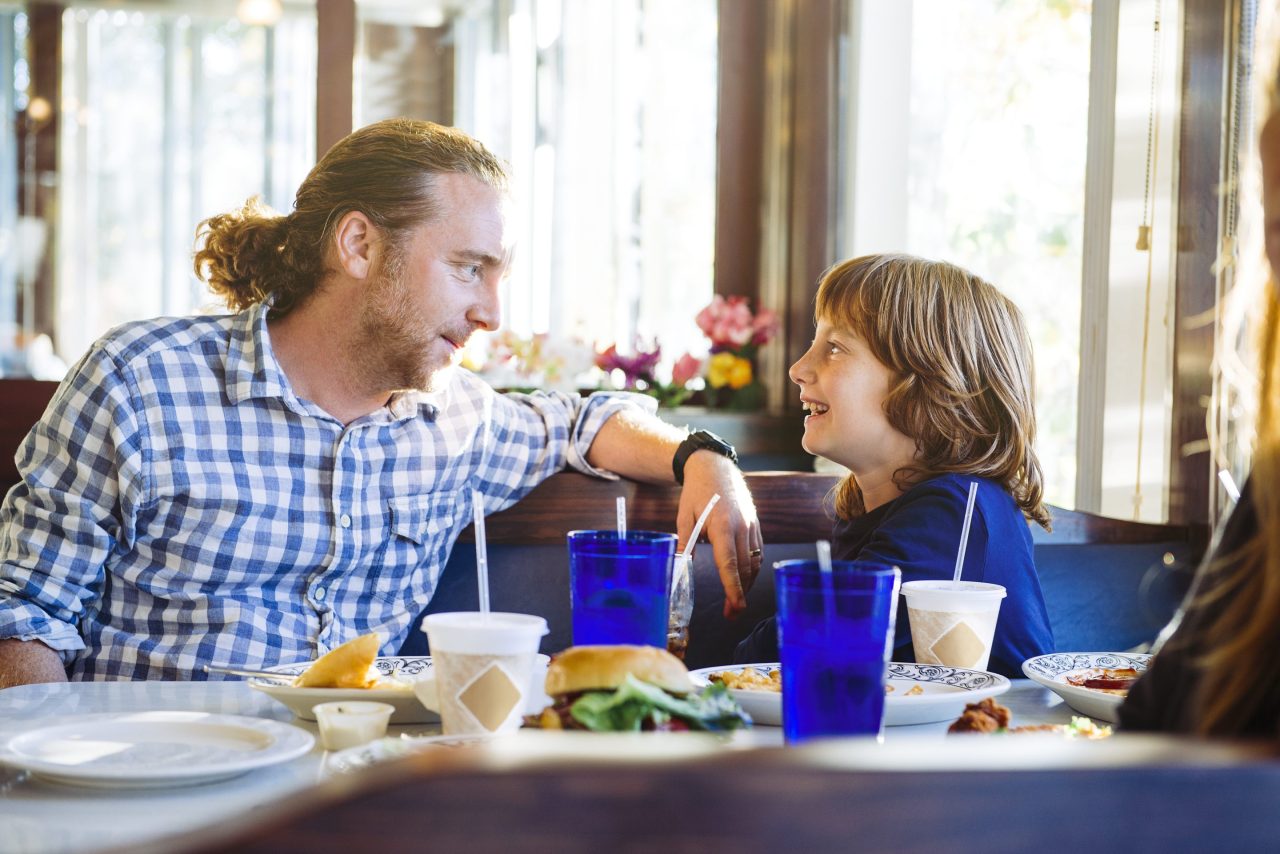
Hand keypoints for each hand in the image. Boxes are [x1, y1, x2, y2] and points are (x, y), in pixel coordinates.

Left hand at [676, 451, 762, 617]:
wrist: (715, 467)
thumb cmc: (698, 491)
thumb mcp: (685, 515)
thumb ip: (685, 542)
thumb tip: (680, 566)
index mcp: (723, 525)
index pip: (729, 564)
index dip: (733, 588)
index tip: (735, 606)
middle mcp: (742, 527)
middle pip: (744, 568)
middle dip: (739, 593)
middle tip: (731, 614)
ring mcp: (751, 525)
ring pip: (754, 562)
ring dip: (747, 584)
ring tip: (736, 602)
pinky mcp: (755, 524)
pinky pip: (757, 551)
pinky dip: (752, 568)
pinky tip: (745, 579)